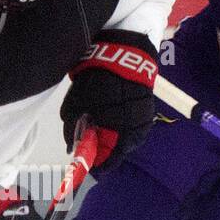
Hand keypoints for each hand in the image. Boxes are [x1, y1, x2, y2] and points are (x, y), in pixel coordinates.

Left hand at [61, 33, 158, 171]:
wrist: (122, 55)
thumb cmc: (96, 82)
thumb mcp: (75, 107)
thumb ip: (72, 131)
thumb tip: (71, 148)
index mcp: (118, 135)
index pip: (106, 162)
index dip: (94, 165)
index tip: (84, 164)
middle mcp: (135, 134)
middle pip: (116, 152)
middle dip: (101, 149)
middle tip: (88, 140)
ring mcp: (145, 123)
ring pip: (125, 140)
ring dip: (111, 137)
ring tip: (99, 124)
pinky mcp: (148, 112)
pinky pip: (132, 128)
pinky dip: (120, 126)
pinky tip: (110, 115)